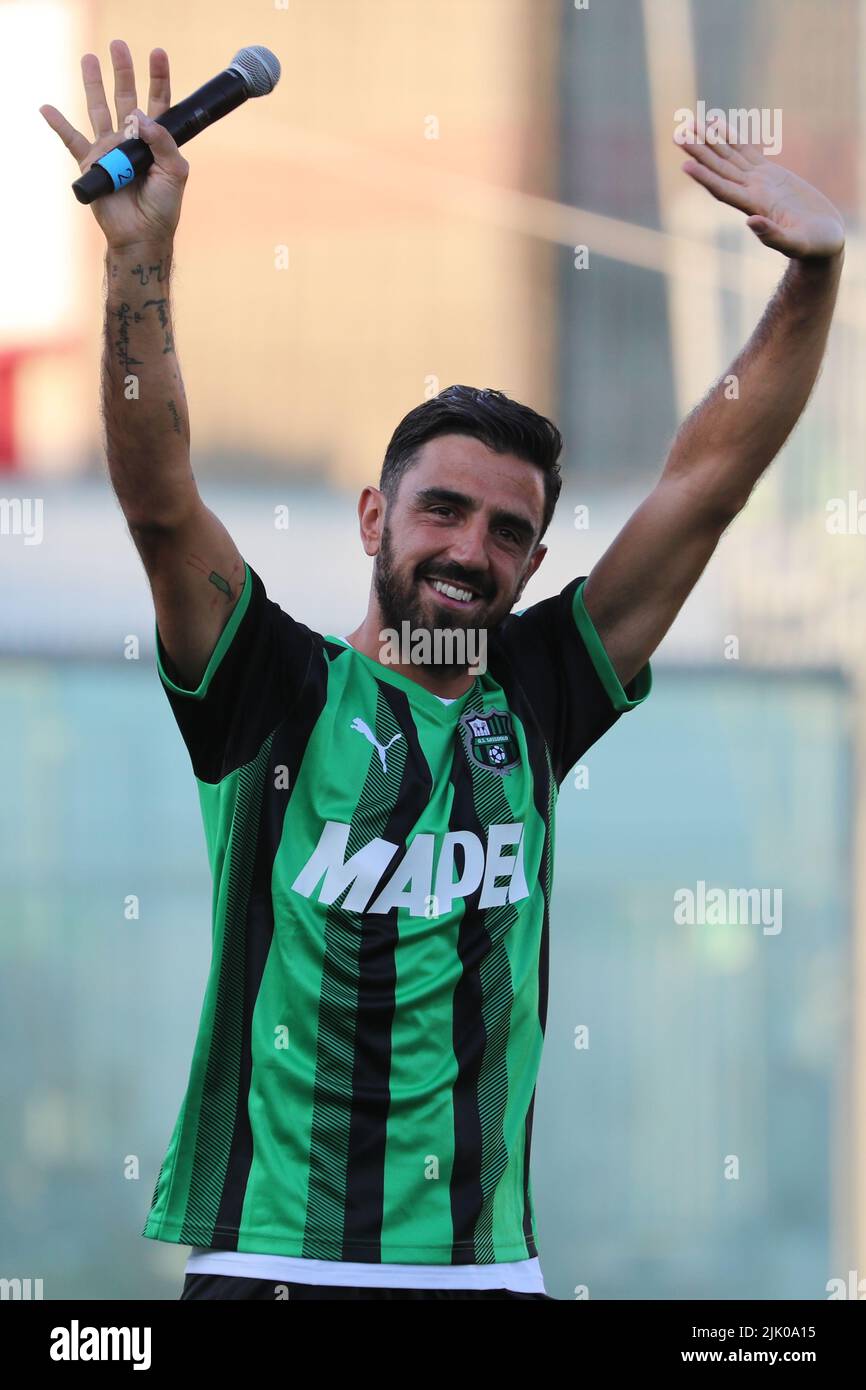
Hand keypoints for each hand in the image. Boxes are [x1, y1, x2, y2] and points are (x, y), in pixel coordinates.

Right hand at [39, 39, 188, 250]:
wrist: (141, 235)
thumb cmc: (163, 207)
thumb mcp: (176, 173)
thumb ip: (164, 143)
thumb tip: (140, 115)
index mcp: (156, 141)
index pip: (158, 103)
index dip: (158, 78)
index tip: (157, 53)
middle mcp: (131, 140)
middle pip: (125, 98)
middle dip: (122, 71)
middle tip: (117, 45)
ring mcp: (110, 150)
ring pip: (99, 110)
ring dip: (92, 85)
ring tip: (88, 59)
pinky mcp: (92, 164)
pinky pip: (72, 140)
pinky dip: (59, 124)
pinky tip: (47, 108)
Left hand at [675, 114, 844, 260]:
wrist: (823, 240)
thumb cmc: (814, 246)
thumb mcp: (797, 243)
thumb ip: (773, 236)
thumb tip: (750, 222)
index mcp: (755, 207)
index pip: (723, 190)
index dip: (705, 178)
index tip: (686, 164)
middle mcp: (752, 193)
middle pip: (720, 169)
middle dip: (700, 152)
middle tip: (679, 133)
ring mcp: (759, 183)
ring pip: (729, 157)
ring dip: (709, 141)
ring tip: (691, 123)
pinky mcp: (770, 175)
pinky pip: (746, 151)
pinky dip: (731, 137)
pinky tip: (717, 124)